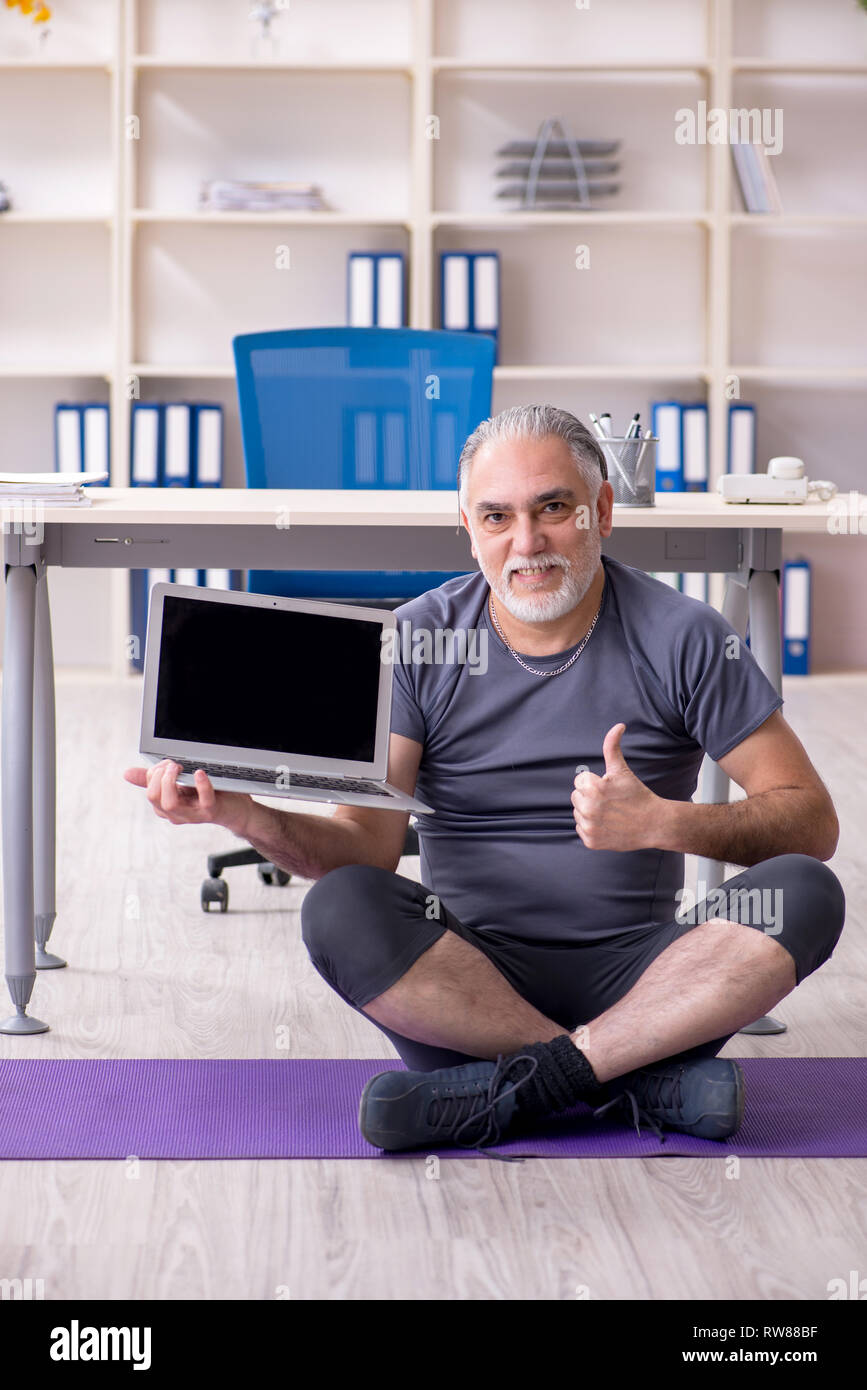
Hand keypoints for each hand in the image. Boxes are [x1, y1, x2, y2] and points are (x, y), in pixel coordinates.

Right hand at [123, 760, 252, 833]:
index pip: (150, 790)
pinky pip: (204, 801)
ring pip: (170, 804)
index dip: (154, 773)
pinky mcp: (211, 811)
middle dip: (159, 776)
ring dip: (171, 782)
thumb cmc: (206, 796)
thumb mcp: (179, 785)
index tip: (165, 762)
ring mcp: (193, 814)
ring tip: (178, 767)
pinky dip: (201, 785)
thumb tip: (127, 774)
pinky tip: (199, 773)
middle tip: (171, 764)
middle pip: (155, 798)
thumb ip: (155, 779)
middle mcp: (177, 813)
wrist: (234, 810)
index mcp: (167, 806)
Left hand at [571, 723, 661, 851]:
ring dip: (590, 812)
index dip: (595, 783)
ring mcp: (589, 826)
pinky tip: (608, 826)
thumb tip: (618, 725)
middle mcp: (588, 808)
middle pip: (576, 797)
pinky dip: (593, 829)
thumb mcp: (622, 770)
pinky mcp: (591, 841)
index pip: (579, 781)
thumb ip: (612, 746)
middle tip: (610, 801)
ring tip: (610, 813)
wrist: (654, 824)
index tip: (609, 789)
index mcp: (592, 788)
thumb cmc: (637, 795)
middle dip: (590, 797)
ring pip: (578, 813)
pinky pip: (581, 830)